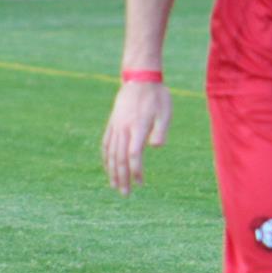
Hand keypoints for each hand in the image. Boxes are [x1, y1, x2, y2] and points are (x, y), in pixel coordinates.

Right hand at [102, 80, 171, 195]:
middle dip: (122, 177)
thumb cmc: (157, 96)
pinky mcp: (112, 123)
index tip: (140, 182)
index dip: (135, 170)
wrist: (140, 79)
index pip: (133, 154)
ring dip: (112, 171)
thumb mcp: (166, 111)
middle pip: (119, 158)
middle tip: (125, 193)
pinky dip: (106, 157)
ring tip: (114, 186)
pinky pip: (106, 143)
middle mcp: (123, 128)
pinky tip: (108, 167)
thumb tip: (156, 147)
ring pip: (110, 152)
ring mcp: (116, 126)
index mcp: (137, 126)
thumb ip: (161, 130)